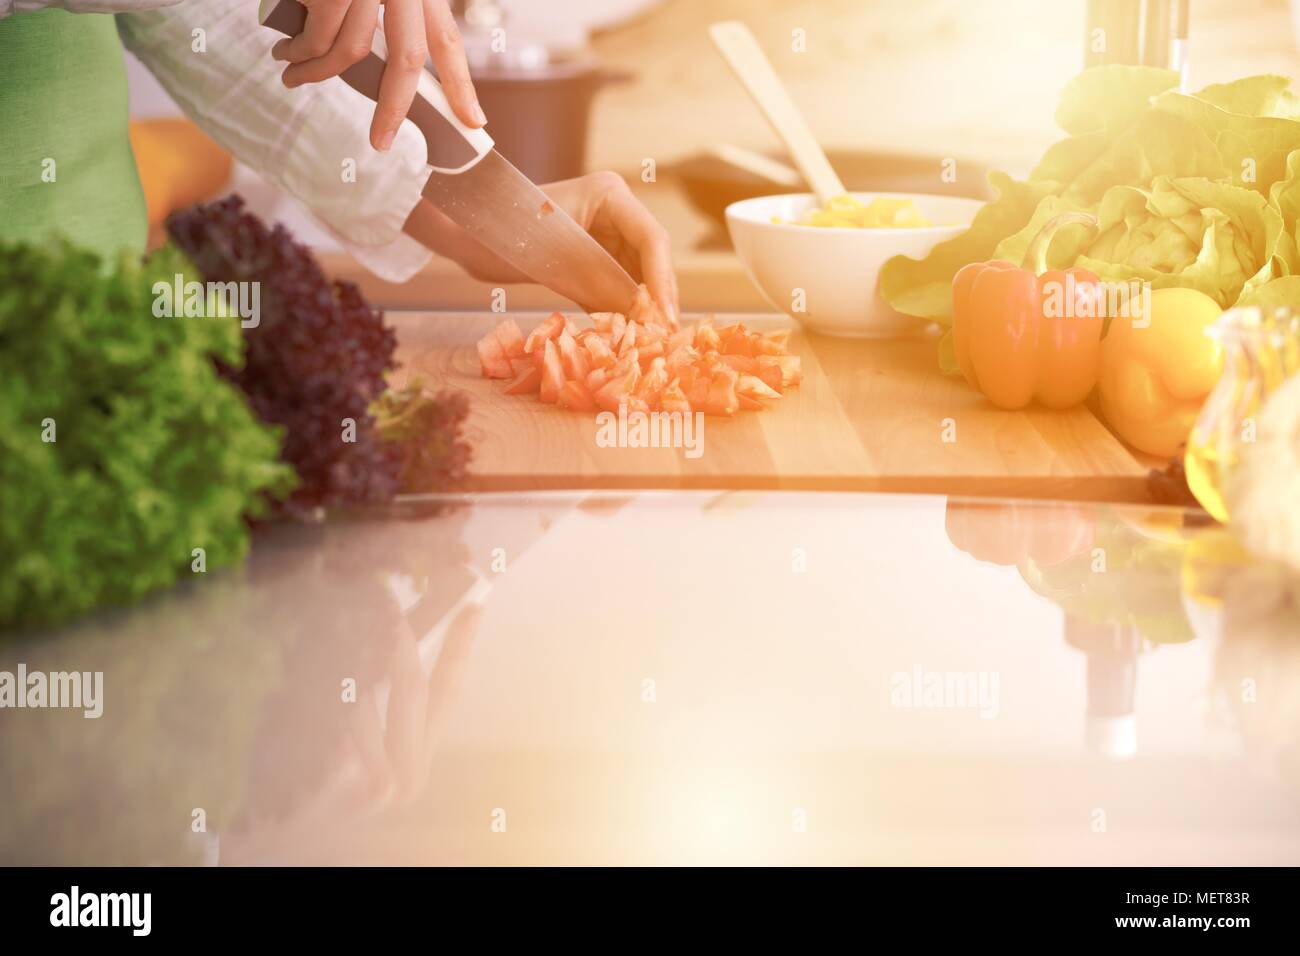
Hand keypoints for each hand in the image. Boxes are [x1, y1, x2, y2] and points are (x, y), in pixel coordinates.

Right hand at [272, 0, 484, 151]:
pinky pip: (314, 35)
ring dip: (318, 75)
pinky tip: (285, 51)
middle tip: (382, 142)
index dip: (462, 84)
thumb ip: (389, 7)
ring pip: (349, 53)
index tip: (475, 123)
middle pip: (407, 59)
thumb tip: (389, 61)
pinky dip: (299, 53)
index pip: (447, 39)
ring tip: (293, 75)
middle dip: (395, 108)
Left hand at [404, 171, 679, 321]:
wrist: (464, 234)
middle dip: (658, 300)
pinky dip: (619, 311)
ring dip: (641, 310)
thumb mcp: (554, 262)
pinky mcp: (592, 258)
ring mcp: (605, 235)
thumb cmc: (500, 235)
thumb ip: (599, 286)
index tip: (665, 319)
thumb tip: (638, 318)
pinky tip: (626, 338)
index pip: (653, 240)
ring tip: (651, 344)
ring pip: (637, 277)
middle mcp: (615, 212)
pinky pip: (615, 287)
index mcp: (609, 195)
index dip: (663, 282)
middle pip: (652, 260)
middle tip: (666, 340)